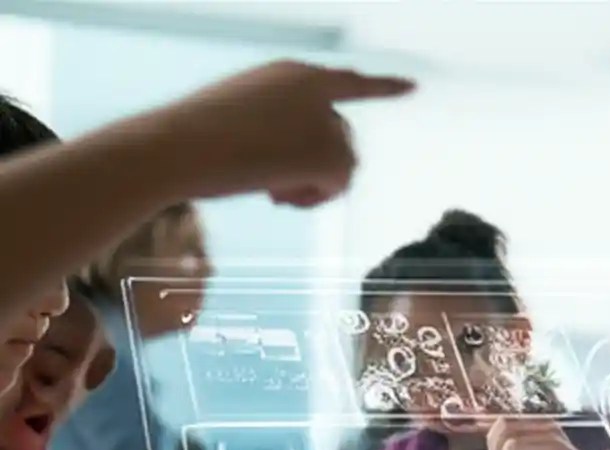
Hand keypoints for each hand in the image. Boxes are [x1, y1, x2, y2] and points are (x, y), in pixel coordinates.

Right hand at [151, 60, 413, 206]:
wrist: (176, 146)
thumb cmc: (192, 139)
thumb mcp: (242, 123)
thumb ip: (283, 132)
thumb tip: (308, 171)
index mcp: (290, 73)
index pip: (348, 82)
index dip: (383, 87)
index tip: (413, 88)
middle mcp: (314, 86)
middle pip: (342, 137)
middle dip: (317, 166)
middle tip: (273, 187)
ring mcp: (323, 116)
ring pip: (343, 162)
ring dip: (311, 183)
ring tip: (269, 188)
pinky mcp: (329, 147)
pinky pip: (339, 183)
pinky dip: (314, 197)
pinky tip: (277, 194)